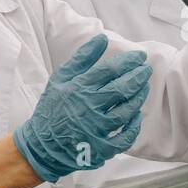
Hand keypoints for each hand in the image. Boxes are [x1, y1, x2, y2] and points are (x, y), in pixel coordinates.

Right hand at [13, 34, 150, 183]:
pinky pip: (125, 138)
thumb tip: (102, 38)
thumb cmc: (52, 109)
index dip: (128, 61)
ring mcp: (95, 129)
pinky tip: (137, 115)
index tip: (140, 56)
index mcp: (78, 88)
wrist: (40, 146)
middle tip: (146, 70)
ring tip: (144, 88)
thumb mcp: (60, 79)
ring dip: (139, 98)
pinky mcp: (100, 149)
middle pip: (122, 89)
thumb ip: (82, 58)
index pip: (110, 70)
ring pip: (126, 111)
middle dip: (138, 76)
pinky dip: (134, 126)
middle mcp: (88, 107)